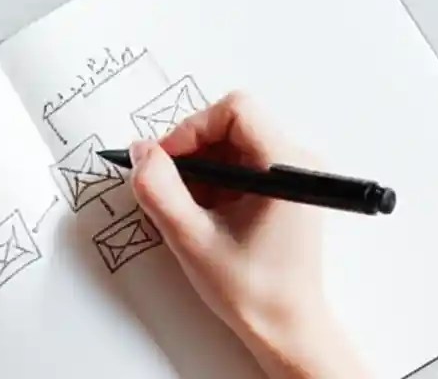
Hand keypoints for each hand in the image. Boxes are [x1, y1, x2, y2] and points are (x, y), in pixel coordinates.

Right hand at [128, 93, 369, 378]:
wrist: (285, 327)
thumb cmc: (252, 290)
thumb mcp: (192, 239)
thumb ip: (160, 190)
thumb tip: (141, 151)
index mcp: (286, 166)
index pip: (235, 110)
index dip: (192, 128)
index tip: (166, 160)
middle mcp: (297, 161)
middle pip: (231, 124)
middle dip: (192, 151)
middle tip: (170, 188)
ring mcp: (292, 174)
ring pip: (231, 142)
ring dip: (199, 168)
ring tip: (188, 208)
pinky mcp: (282, 188)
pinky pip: (239, 162)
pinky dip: (212, 181)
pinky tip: (204, 213)